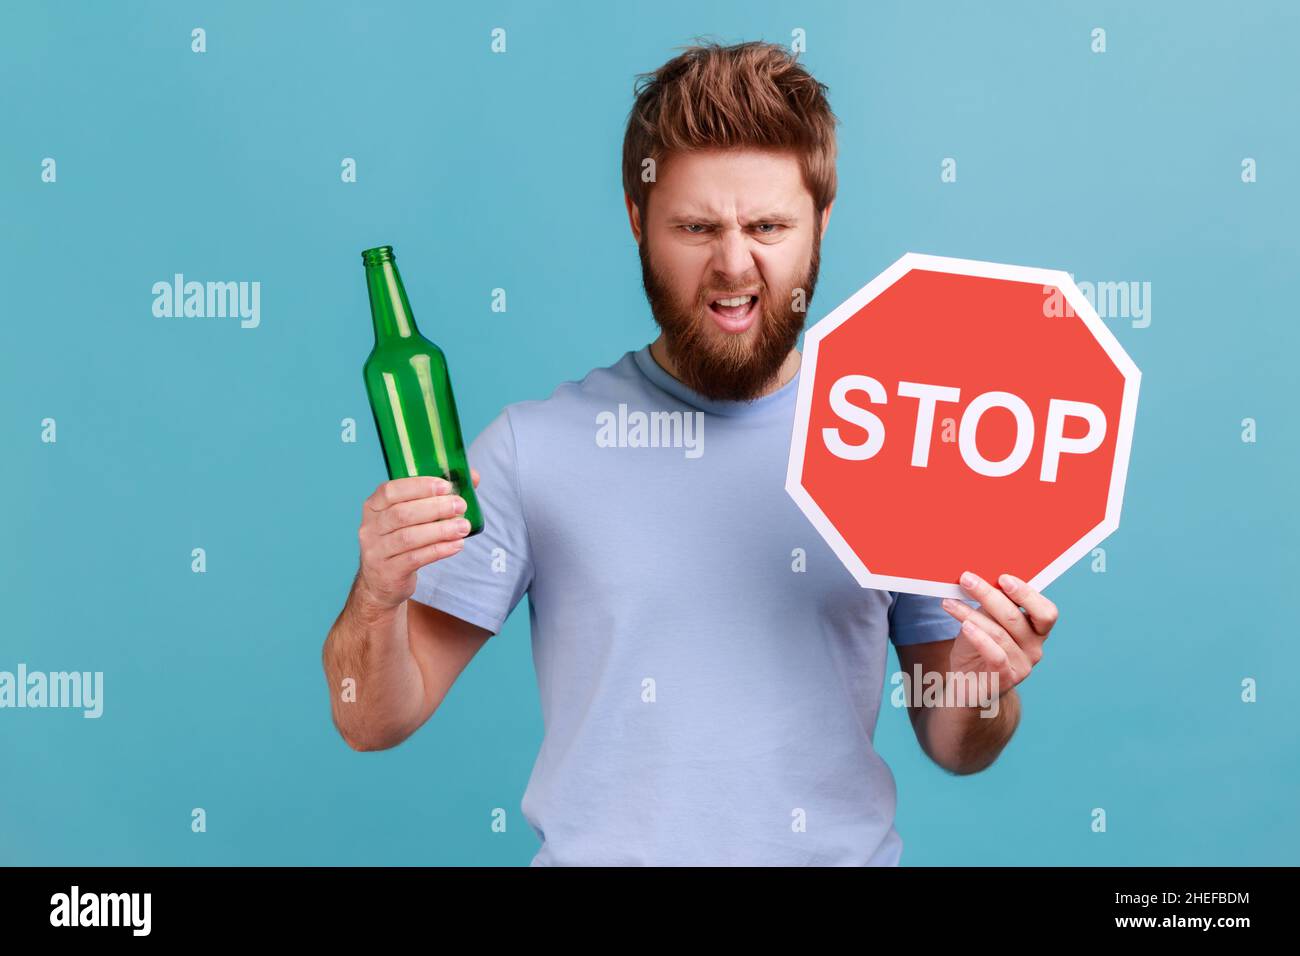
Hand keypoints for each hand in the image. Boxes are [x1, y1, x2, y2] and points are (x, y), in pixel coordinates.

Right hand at [355, 468, 480, 612]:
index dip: (418, 486)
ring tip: (462, 527)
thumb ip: (436, 496)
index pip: (390, 490)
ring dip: (440, 530)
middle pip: (402, 514)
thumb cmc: (400, 540)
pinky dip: (439, 550)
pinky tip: (456, 545)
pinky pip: (415, 558)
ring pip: (409, 537)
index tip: (445, 486)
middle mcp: (370, 527)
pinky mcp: (388, 571)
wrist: (380, 582)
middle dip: (435, 508)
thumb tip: (472, 478)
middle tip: (460, 506)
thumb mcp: (410, 517)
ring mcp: (376, 551)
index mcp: (374, 507)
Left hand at [940, 571, 1058, 697]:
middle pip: (1017, 617)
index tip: (1002, 578)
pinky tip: (964, 626)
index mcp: (1036, 631)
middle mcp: (1034, 649)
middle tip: (967, 579)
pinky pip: (995, 655)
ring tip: (949, 602)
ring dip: (970, 614)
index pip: (1045, 611)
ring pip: (999, 633)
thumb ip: (990, 606)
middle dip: (989, 594)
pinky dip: (979, 638)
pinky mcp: (1005, 679)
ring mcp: (1022, 666)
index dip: (1027, 594)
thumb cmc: (977, 648)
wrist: (966, 685)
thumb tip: (978, 580)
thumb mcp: (985, 622)